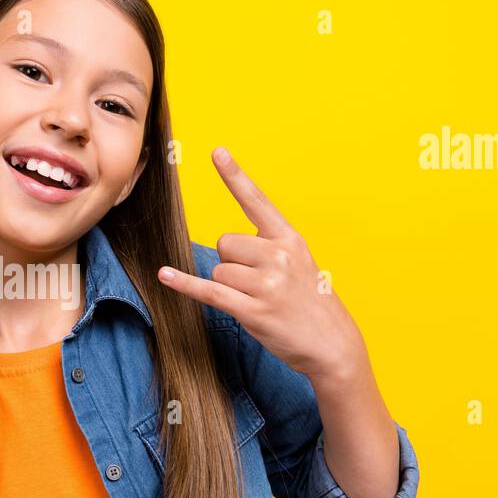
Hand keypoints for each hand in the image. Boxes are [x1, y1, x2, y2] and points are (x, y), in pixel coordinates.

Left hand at [157, 146, 364, 381]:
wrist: (333, 345)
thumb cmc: (311, 303)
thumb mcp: (300, 264)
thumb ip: (270, 247)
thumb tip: (230, 244)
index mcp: (290, 239)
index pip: (257, 201)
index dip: (235, 176)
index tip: (216, 152)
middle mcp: (279, 256)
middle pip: (225, 242)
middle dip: (231, 262)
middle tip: (255, 284)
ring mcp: (267, 284)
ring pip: (219, 269)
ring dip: (228, 286)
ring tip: (256, 301)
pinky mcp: (253, 310)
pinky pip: (209, 291)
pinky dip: (184, 284)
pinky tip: (165, 275)